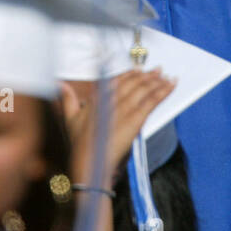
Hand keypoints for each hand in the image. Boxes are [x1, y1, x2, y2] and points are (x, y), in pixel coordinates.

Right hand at [61, 69, 175, 188]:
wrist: (90, 161)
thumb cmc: (79, 143)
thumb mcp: (70, 119)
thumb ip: (68, 99)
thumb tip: (60, 84)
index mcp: (97, 97)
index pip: (116, 81)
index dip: (129, 74)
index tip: (138, 70)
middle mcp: (111, 99)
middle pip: (132, 83)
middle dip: (146, 75)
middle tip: (158, 70)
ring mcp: (123, 108)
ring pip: (143, 89)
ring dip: (156, 81)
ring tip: (166, 76)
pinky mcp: (135, 118)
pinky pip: (151, 101)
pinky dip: (163, 92)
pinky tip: (171, 85)